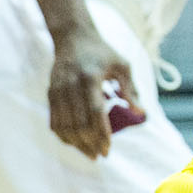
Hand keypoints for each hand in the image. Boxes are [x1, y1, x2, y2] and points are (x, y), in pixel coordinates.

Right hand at [48, 29, 138, 158]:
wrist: (73, 37)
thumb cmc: (103, 53)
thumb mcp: (123, 66)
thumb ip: (132, 90)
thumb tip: (142, 114)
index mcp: (90, 77)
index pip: (94, 112)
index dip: (101, 133)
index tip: (107, 150)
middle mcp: (70, 84)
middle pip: (77, 123)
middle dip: (89, 143)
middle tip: (100, 155)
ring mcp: (57, 89)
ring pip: (63, 125)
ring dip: (75, 143)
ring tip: (89, 153)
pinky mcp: (50, 92)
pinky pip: (53, 120)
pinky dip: (63, 135)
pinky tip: (74, 143)